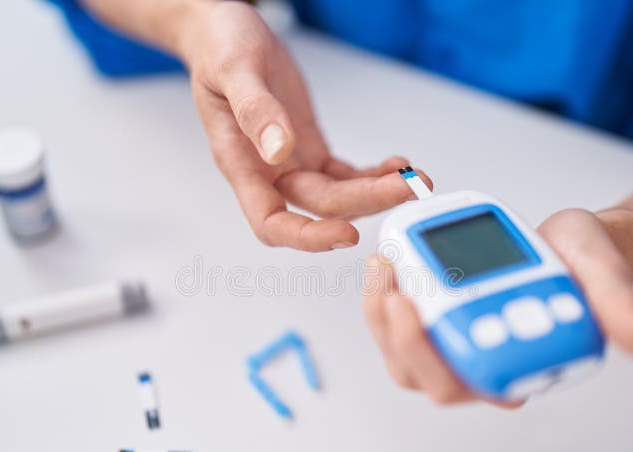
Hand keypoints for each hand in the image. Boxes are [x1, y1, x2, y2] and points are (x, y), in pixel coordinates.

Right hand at [179, 2, 419, 250]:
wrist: (223, 33)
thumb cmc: (218, 48)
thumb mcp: (234, 68)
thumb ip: (255, 110)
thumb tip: (278, 149)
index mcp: (240, 162)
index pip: (271, 222)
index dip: (307, 237)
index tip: (345, 235)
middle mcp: (266, 172)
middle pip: (321, 207)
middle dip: (367, 200)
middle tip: (408, 187)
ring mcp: (290, 163)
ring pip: (338, 195)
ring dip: (376, 192)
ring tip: (414, 178)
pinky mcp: (308, 150)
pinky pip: (343, 176)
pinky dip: (372, 175)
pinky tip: (395, 166)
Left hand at [363, 208, 632, 405]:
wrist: (566, 246)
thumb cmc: (582, 265)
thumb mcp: (603, 274)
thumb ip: (619, 305)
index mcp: (521, 367)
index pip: (470, 384)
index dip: (435, 359)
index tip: (417, 312)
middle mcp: (481, 365)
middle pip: (422, 375)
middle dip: (395, 335)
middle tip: (391, 287)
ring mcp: (454, 345)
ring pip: (400, 353)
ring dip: (380, 315)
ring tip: (383, 266)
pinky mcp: (436, 322)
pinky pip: (397, 324)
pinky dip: (383, 298)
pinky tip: (384, 262)